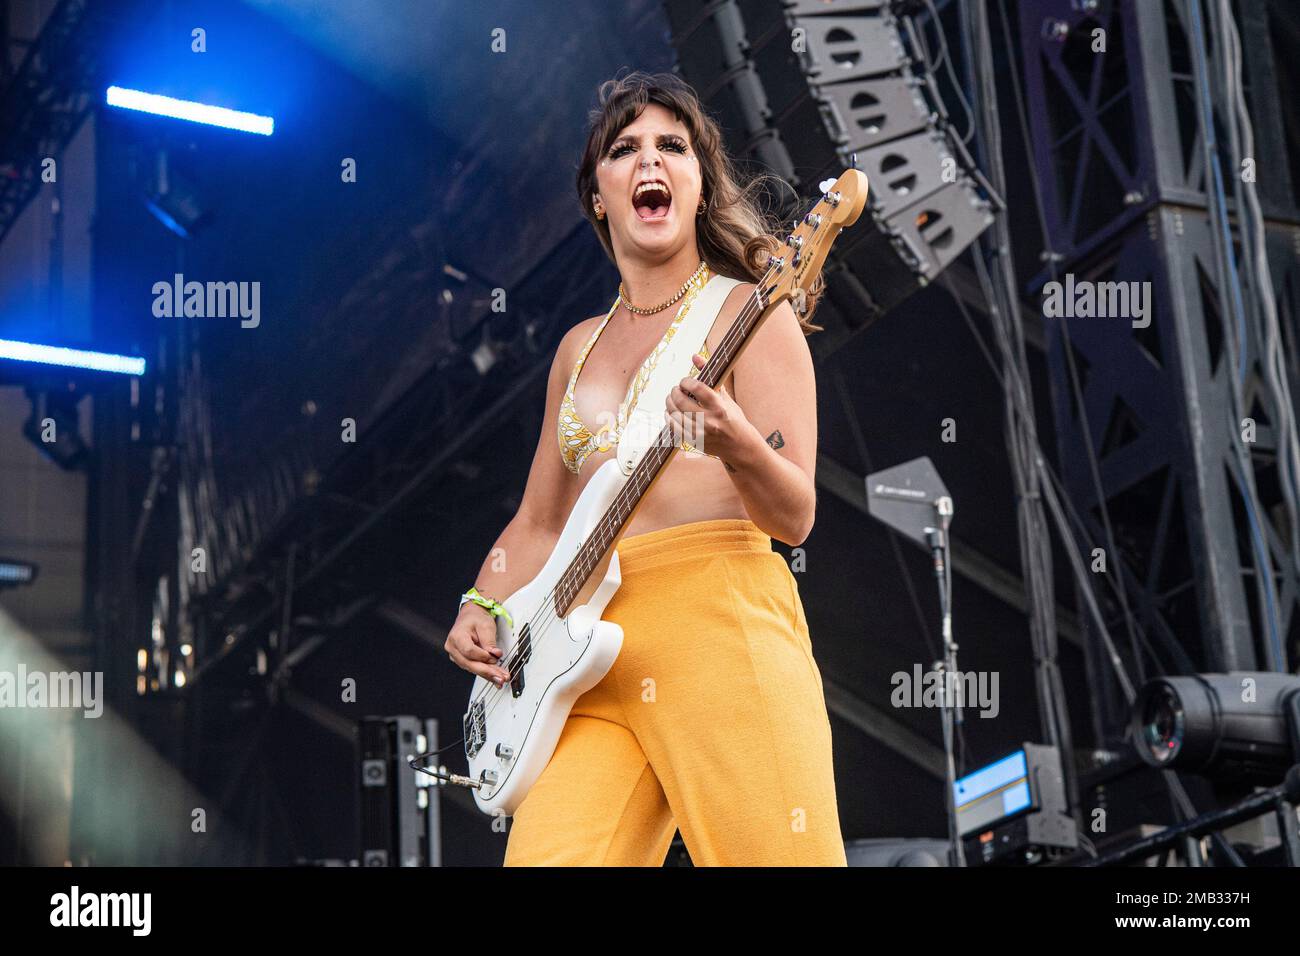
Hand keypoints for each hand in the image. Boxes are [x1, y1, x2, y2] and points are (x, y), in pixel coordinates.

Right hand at [445, 601, 509, 685]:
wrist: (471, 617)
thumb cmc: (476, 619)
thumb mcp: (486, 625)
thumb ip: (489, 641)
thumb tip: (495, 654)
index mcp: (456, 636)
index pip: (469, 651)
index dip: (482, 656)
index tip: (495, 656)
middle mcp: (453, 648)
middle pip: (470, 663)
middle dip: (487, 671)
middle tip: (501, 677)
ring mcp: (456, 656)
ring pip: (472, 668)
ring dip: (488, 674)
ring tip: (501, 678)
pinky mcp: (463, 660)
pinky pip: (474, 668)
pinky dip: (486, 673)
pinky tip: (495, 677)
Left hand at [664, 353, 757, 467]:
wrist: (740, 447)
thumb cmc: (733, 418)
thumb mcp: (725, 396)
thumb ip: (710, 376)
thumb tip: (694, 356)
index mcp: (720, 406)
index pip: (697, 388)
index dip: (686, 381)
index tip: (685, 381)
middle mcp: (710, 420)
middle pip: (681, 401)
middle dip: (675, 391)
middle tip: (676, 389)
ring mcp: (700, 433)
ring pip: (675, 414)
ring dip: (670, 403)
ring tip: (672, 399)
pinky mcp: (694, 442)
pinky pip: (674, 427)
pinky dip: (669, 417)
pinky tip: (671, 412)